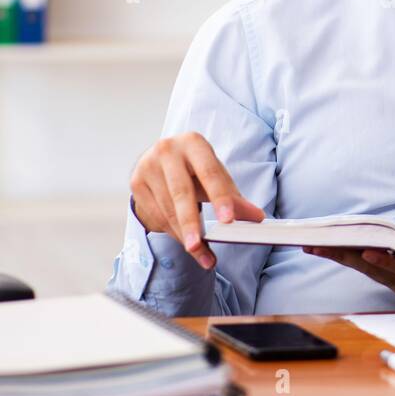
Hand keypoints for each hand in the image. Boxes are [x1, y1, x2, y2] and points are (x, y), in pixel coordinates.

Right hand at [130, 132, 264, 269]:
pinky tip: (185, 241)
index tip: (228, 220)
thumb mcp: (216, 177)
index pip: (210, 173)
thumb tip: (257, 217)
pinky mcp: (136, 183)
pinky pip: (155, 215)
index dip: (220, 197)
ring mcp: (148, 166)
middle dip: (191, 223)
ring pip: (167, 208)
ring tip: (201, 253)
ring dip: (184, 235)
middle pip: (182, 192)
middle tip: (199, 246)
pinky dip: (172, 232)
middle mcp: (168, 150)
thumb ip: (234, 197)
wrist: (161, 159)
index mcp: (194, 143)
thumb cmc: (195, 168)